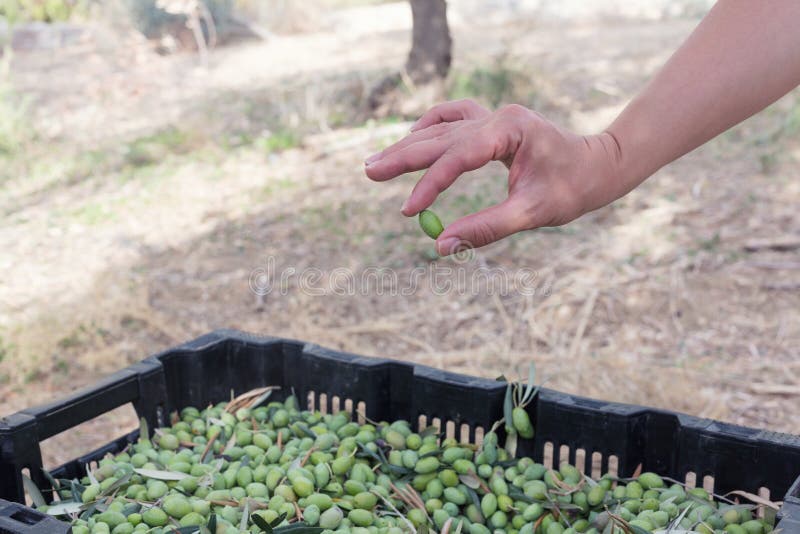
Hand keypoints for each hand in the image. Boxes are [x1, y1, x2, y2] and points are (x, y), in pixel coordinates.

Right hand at [365, 99, 624, 255]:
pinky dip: (430, 130)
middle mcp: (498, 116)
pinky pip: (453, 120)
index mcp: (511, 130)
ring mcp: (494, 116)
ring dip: (409, 145)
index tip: (408, 211)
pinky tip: (412, 140)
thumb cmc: (572, 188)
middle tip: (368, 171)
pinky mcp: (492, 123)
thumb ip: (486, 228)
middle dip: (403, 156)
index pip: (459, 155)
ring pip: (441, 128)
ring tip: (377, 162)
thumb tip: (442, 247)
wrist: (598, 165)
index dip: (430, 184)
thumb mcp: (532, 213)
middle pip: (441, 136)